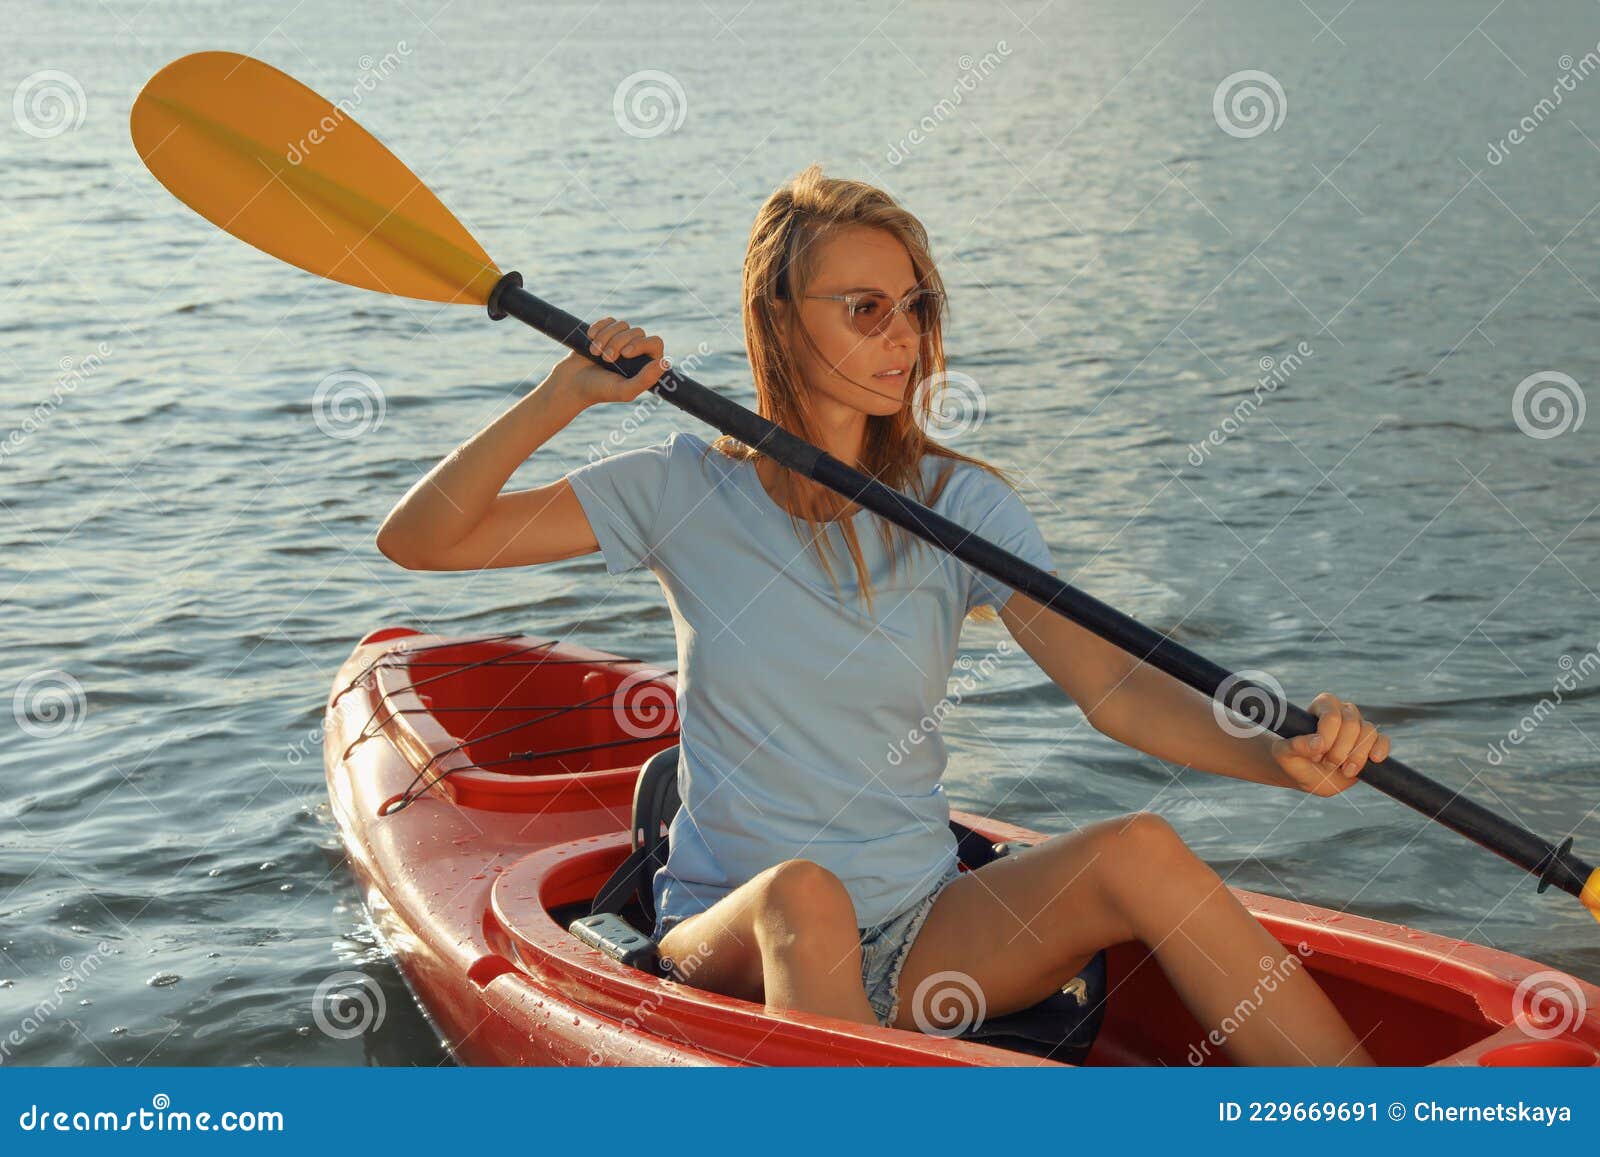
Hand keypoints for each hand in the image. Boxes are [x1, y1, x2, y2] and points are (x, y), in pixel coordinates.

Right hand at [545, 317, 668, 408]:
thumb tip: (665, 363)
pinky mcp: (605, 333)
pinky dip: (598, 327)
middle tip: (607, 359)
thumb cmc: (599, 390)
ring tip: (595, 352)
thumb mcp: (624, 391)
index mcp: (645, 365)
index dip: (641, 344)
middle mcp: (636, 352)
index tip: (625, 354)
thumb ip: (646, 380)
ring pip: (622, 324)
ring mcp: (620, 341)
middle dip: (619, 343)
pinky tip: (590, 338)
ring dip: (606, 337)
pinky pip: (608, 320)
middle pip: (637, 332)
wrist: (571, 383)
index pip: (655, 343)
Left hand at [1269, 691, 1390, 796]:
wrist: (1307, 775)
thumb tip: (1318, 743)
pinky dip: (1380, 750)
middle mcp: (1343, 712)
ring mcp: (1358, 727)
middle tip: (1328, 763)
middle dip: (1340, 749)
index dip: (1327, 735)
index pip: (1332, 715)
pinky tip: (1374, 760)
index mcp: (1322, 706)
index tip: (1317, 752)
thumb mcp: (1284, 754)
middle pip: (1352, 724)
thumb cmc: (1293, 760)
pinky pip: (1383, 740)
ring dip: (1357, 755)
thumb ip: (1295, 746)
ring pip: (1369, 732)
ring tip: (1345, 771)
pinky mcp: (1370, 743)